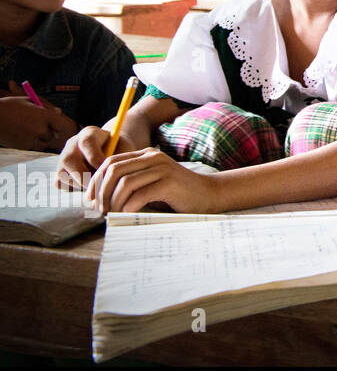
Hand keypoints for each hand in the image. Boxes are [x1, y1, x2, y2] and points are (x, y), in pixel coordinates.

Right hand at [0, 94, 78, 150]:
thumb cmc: (8, 106)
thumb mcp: (27, 101)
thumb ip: (44, 107)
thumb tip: (59, 112)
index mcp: (44, 115)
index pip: (60, 123)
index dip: (57, 125)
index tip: (54, 125)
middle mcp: (41, 128)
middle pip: (51, 135)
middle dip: (46, 132)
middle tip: (36, 127)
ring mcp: (32, 138)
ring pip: (42, 143)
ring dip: (38, 139)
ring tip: (27, 131)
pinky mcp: (23, 146)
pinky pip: (31, 146)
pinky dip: (28, 142)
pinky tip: (19, 134)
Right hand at [57, 124, 142, 189]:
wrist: (113, 153)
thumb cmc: (120, 151)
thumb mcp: (124, 149)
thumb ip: (118, 158)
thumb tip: (110, 176)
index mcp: (90, 134)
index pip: (86, 142)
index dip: (96, 159)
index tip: (108, 172)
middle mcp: (72, 144)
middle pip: (68, 159)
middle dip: (85, 176)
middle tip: (100, 186)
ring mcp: (63, 158)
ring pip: (62, 174)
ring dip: (80, 184)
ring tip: (97, 186)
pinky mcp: (60, 172)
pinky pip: (60, 183)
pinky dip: (74, 189)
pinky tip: (89, 187)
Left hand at [83, 148, 220, 213]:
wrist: (210, 195)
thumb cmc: (178, 194)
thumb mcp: (151, 184)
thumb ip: (131, 184)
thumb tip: (99, 198)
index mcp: (146, 155)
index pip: (110, 162)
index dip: (95, 181)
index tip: (91, 200)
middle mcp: (152, 157)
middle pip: (114, 171)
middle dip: (101, 192)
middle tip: (100, 210)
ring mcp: (162, 168)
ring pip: (124, 183)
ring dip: (113, 202)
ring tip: (112, 215)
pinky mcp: (169, 182)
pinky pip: (139, 195)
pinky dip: (128, 207)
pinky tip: (127, 215)